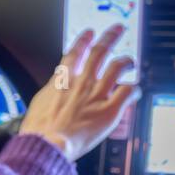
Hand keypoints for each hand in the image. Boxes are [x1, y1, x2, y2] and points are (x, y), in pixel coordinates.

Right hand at [19, 25, 140, 161]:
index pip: (76, 52)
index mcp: (63, 80)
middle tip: (117, 30)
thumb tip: (55, 85)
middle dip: (110, 37)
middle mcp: (82, 83)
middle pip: (100, 52)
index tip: (90, 33)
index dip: (84, 40)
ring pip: (118, 67)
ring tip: (130, 60)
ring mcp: (97, 95)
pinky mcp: (110, 110)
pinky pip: (129, 92)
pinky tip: (135, 91)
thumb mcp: (40, 101)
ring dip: (126, 61)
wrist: (47, 144)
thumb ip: (52, 89)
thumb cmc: (40, 129)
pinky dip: (134, 89)